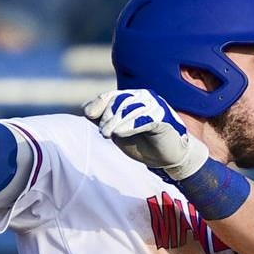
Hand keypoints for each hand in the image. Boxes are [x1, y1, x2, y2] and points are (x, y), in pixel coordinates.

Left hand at [83, 89, 208, 180]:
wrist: (167, 157)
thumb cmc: (143, 143)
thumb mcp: (118, 132)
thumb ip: (104, 120)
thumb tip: (85, 108)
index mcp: (132, 99)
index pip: (111, 96)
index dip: (98, 104)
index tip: (88, 115)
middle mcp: (143, 98)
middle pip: (119, 101)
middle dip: (107, 116)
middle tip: (103, 133)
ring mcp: (154, 106)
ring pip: (130, 108)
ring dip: (116, 122)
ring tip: (108, 135)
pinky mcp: (162, 118)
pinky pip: (144, 118)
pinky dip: (129, 126)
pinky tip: (119, 134)